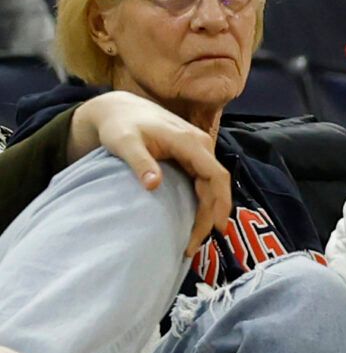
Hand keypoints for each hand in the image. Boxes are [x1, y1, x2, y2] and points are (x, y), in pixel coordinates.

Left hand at [69, 92, 231, 258]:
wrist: (118, 109)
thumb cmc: (120, 126)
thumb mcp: (124, 142)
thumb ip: (140, 162)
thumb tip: (154, 184)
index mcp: (190, 142)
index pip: (216, 176)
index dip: (220, 204)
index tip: (213, 229)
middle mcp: (201, 146)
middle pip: (217, 186)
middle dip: (210, 216)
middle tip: (194, 243)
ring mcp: (199, 151)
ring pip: (212, 186)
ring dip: (207, 212)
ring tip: (193, 237)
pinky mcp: (193, 157)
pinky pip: (204, 183)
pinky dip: (202, 203)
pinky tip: (193, 220)